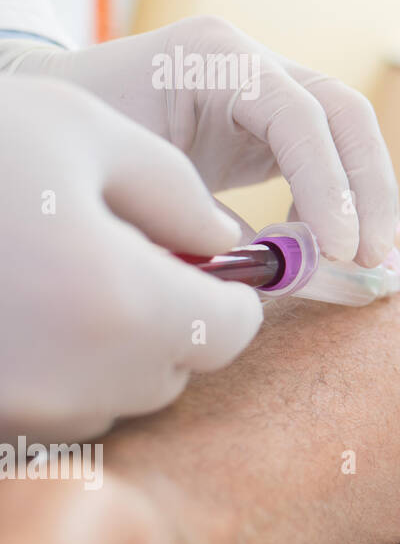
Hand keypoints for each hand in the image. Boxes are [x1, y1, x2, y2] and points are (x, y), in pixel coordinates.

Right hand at [0, 76, 262, 437]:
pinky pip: (56, 404)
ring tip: (62, 271)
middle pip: (178, 367)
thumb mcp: (85, 134)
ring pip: (120, 392)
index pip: (232, 329)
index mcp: (125, 304)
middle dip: (175, 315)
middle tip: (127, 253)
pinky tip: (23, 304)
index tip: (206, 259)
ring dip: (118, 343)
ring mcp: (26, 408)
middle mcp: (80, 378)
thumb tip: (226, 242)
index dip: (231, 291)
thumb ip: (179, 193)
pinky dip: (61, 364)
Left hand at [1, 16, 398, 265]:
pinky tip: (324, 244)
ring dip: (366, 196)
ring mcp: (270, 85)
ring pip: (350, 131)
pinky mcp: (275, 118)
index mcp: (212, 59)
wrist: (63, 108)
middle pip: (346, 114)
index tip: (337, 250)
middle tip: (369, 258)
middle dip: (368, 189)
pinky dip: (340, 198)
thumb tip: (279, 273)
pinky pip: (330, 151)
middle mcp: (253, 61)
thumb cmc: (81, 141)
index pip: (298, 116)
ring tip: (360, 260)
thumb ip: (201, 222)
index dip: (328, 185)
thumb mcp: (131, 180)